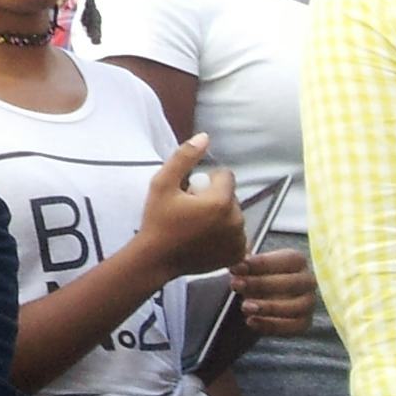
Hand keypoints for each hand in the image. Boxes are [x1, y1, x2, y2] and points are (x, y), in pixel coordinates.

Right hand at [135, 135, 247, 278]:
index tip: (189, 193)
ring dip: (220, 216)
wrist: (156, 259)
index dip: (206, 181)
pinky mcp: (237, 254)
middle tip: (190, 210)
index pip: (225, 176)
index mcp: (221, 202)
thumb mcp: (162, 183)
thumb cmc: (157, 220)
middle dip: (214, 198)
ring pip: (234, 215)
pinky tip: (205, 239)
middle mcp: (236, 221)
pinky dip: (224, 234)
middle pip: (231, 197)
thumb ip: (184, 157)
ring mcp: (238, 240)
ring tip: (196, 225)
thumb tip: (205, 136)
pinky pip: (236, 234)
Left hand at [231, 244, 316, 336]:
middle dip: (261, 284)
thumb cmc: (255, 274)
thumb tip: (236, 262)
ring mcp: (308, 303)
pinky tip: (251, 321)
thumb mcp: (248, 266)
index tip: (236, 267)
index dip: (260, 263)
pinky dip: (271, 325)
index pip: (286, 259)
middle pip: (291, 283)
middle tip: (236, 285)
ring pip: (295, 307)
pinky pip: (292, 327)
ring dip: (268, 307)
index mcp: (297, 260)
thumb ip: (244, 263)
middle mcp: (308, 281)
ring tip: (245, 306)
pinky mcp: (304, 322)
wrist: (259, 296)